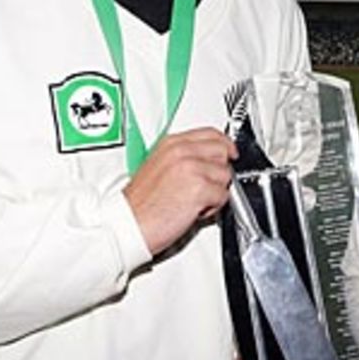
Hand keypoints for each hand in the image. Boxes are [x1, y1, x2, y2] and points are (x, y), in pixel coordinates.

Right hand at [123, 128, 236, 254]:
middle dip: (218, 171)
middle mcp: (181, 152)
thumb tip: (207, 161)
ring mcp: (191, 168)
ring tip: (193, 201)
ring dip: (215, 192)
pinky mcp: (200, 188)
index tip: (230, 152)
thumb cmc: (140, 205)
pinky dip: (213, 208)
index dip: (224, 145)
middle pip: (222, 153)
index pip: (210, 134)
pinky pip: (223, 197)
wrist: (128, 225)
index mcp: (171, 144)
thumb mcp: (158, 167)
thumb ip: (183, 158)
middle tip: (203, 187)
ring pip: (225, 176)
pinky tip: (194, 211)